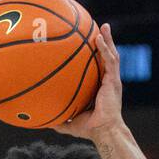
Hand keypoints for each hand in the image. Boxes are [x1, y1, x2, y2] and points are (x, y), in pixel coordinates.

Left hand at [52, 22, 119, 139]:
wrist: (103, 132)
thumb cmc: (90, 129)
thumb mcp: (70, 122)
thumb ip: (60, 120)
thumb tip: (44, 122)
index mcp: (101, 88)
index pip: (99, 68)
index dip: (96, 55)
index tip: (90, 44)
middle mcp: (108, 81)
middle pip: (106, 57)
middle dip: (104, 42)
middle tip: (99, 28)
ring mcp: (112, 80)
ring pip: (111, 55)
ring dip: (108, 40)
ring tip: (103, 26)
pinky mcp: (114, 81)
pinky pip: (110, 61)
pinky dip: (105, 48)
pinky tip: (99, 38)